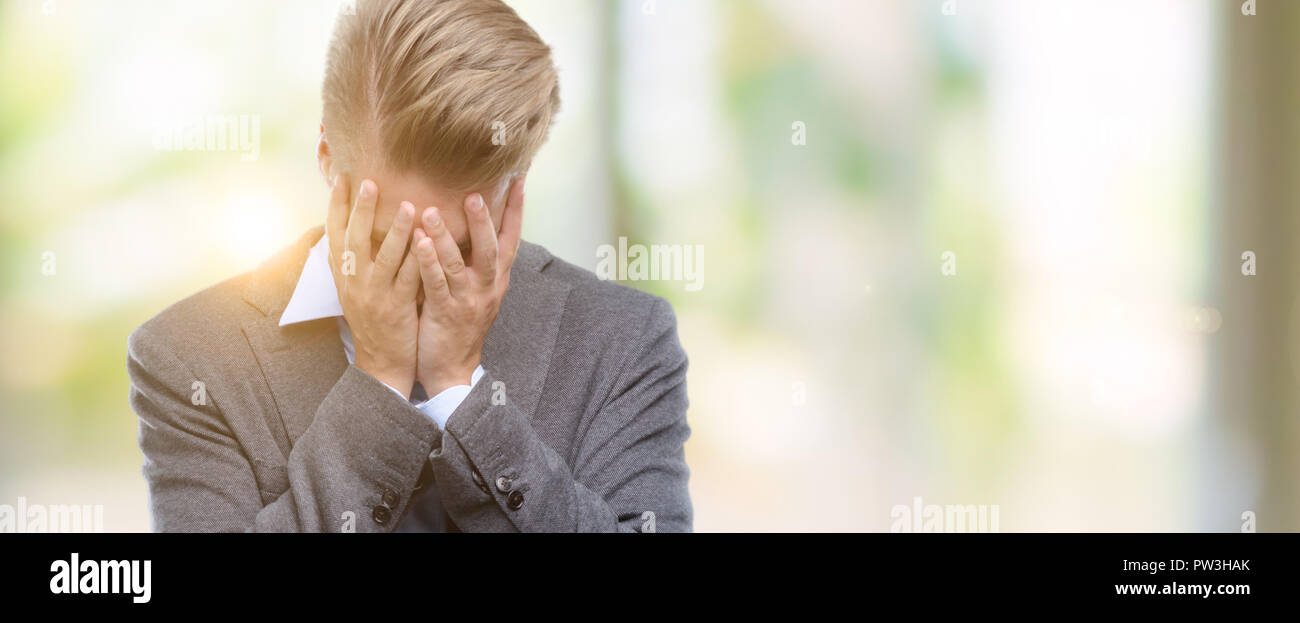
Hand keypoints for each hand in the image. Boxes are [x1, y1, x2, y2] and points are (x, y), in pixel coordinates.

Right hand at [326, 174, 421, 396]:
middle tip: (370, 181)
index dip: (336, 206)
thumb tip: (343, 224)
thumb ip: (351, 258)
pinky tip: (429, 242)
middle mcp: (354, 283)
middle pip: (355, 241)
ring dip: (395, 231)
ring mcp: (375, 296)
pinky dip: (418, 261)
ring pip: (384, 259)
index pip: (334, 234)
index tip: (342, 177)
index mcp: (343, 275)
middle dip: (361, 210)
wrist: (381, 362)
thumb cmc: (372, 318)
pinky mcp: (397, 309)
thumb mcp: (353, 288)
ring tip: (408, 205)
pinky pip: (409, 281)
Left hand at [412, 177, 524, 394]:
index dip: (516, 210)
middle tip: (475, 193)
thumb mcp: (477, 290)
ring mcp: (468, 301)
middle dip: (483, 221)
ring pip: (459, 264)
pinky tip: (418, 242)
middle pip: (491, 249)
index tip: (519, 180)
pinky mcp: (445, 313)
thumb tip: (475, 222)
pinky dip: (428, 262)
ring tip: (430, 211)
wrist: (452, 368)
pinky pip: (437, 284)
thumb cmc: (460, 323)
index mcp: (496, 279)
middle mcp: (488, 287)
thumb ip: (476, 259)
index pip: (511, 239)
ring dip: (446, 237)